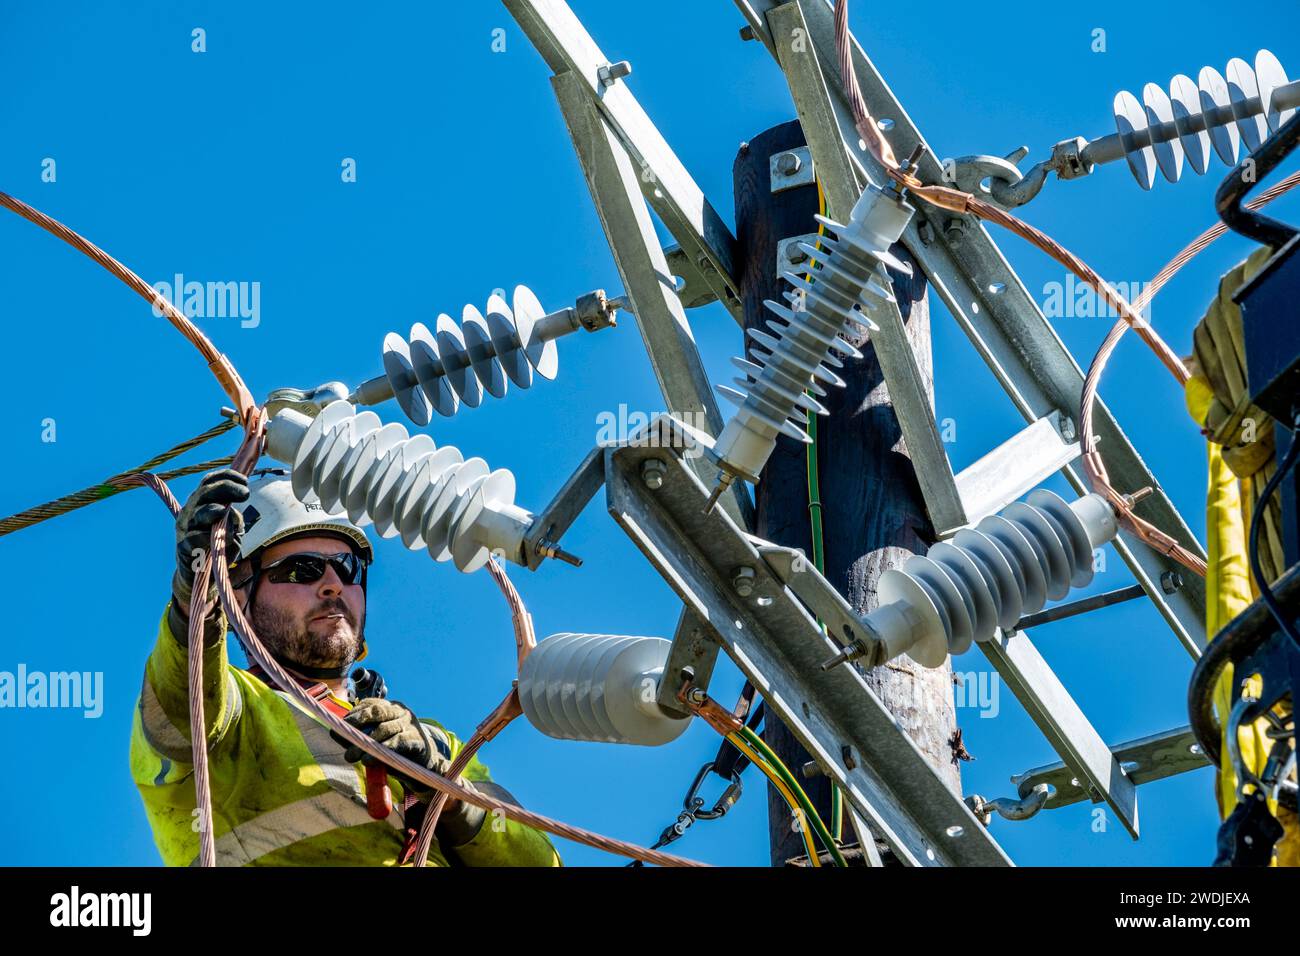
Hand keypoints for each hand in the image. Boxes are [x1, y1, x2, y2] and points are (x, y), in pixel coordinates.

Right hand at [169, 468, 247, 644]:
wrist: (200, 575)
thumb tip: (232, 514)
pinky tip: (223, 538)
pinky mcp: (183, 545)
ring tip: (232, 515)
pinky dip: (210, 536)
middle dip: (227, 488)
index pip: (209, 481)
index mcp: (201, 503)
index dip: (226, 476)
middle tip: (246, 493)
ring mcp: (185, 527)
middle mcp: (191, 511)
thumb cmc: (218, 548)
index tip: (245, 479)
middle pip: (205, 491)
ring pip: (200, 512)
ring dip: (217, 510)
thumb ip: (235, 520)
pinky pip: (197, 536)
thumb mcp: (232, 530)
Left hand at [334, 700, 487, 841]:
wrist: (423, 769)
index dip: (354, 713)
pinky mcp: (416, 741)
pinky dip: (380, 752)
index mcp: (392, 707)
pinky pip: (396, 743)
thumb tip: (334, 732)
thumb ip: (357, 737)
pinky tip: (368, 760)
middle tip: (343, 736)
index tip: (341, 725)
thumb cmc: (395, 753)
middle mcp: (402, 712)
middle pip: (377, 712)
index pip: (370, 704)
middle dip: (357, 723)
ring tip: (351, 756)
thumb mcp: (375, 742)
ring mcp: (411, 725)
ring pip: (384, 729)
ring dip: (364, 743)